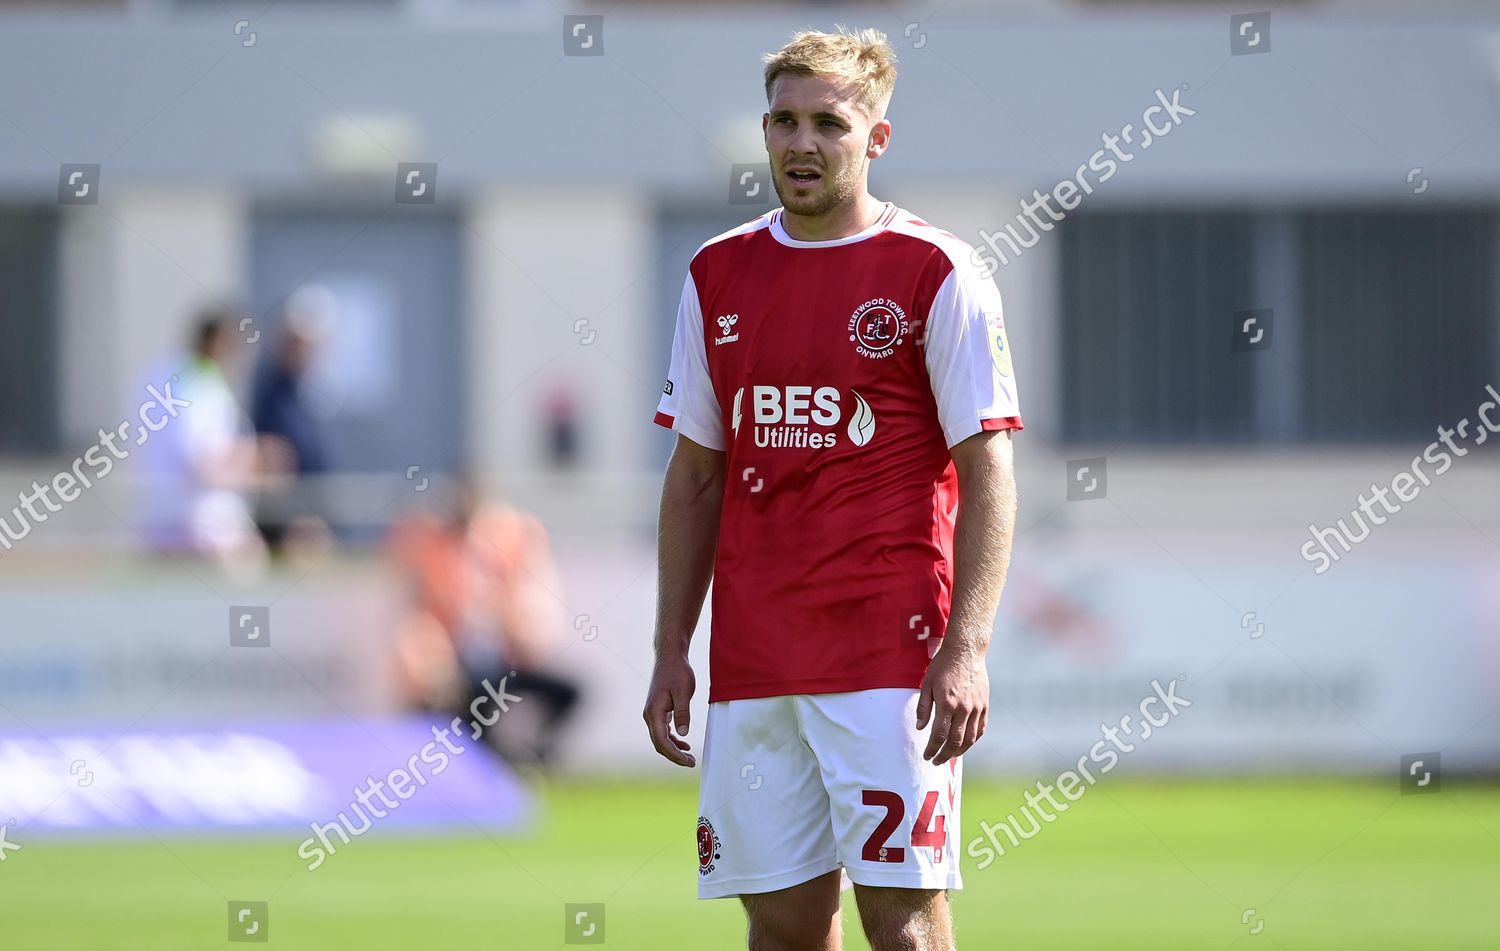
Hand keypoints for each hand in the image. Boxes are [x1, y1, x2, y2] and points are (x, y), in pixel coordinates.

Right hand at [643, 654, 696, 766]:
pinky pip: (663, 730)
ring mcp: (653, 713)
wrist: (670, 657)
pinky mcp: (658, 710)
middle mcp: (650, 715)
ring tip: (689, 757)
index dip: (674, 754)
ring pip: (660, 738)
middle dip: (674, 755)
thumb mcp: (684, 692)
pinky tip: (683, 742)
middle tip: (691, 763)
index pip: (661, 741)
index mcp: (654, 712)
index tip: (687, 761)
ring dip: (674, 749)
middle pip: (659, 743)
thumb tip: (683, 733)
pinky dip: (672, 739)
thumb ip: (683, 713)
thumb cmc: (677, 672)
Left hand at [916, 647, 988, 764]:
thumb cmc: (943, 666)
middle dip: (944, 755)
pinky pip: (980, 729)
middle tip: (936, 761)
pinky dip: (973, 740)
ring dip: (959, 751)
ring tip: (949, 756)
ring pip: (970, 739)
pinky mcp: (984, 705)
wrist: (965, 651)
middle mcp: (964, 709)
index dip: (932, 749)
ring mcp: (976, 708)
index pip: (939, 735)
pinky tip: (965, 744)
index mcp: (947, 704)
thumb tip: (920, 728)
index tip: (927, 756)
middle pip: (955, 742)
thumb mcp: (927, 684)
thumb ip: (923, 708)